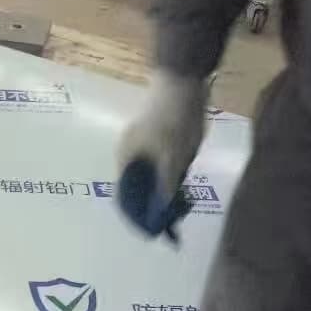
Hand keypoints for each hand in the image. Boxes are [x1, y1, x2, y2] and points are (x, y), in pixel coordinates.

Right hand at [116, 69, 207, 239]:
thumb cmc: (175, 119)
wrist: (185, 79)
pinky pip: (161, 169)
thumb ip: (166, 185)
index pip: (126, 197)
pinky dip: (170, 179)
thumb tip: (161, 214)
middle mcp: (131, 157)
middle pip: (139, 190)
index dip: (138, 216)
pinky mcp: (159, 142)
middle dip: (154, 206)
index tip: (156, 231)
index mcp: (127, 160)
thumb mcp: (173, 155)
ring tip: (182, 201)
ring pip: (152, 179)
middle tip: (177, 216)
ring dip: (164, 192)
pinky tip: (184, 182)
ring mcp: (144, 148)